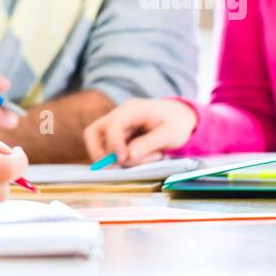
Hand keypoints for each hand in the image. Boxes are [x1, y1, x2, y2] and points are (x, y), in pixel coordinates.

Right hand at [83, 97, 199, 166]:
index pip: (112, 125)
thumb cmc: (177, 123)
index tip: (123, 159)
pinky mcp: (120, 136)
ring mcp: (117, 126)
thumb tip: (128, 155)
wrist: (181, 117)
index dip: (113, 144)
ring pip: (101, 144)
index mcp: (132, 109)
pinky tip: (145, 157)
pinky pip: (111, 150)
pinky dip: (123, 158)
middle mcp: (119, 115)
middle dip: (101, 153)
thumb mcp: (170, 134)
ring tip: (146, 158)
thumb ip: (148, 143)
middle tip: (119, 166)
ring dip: (116, 157)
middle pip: (94, 132)